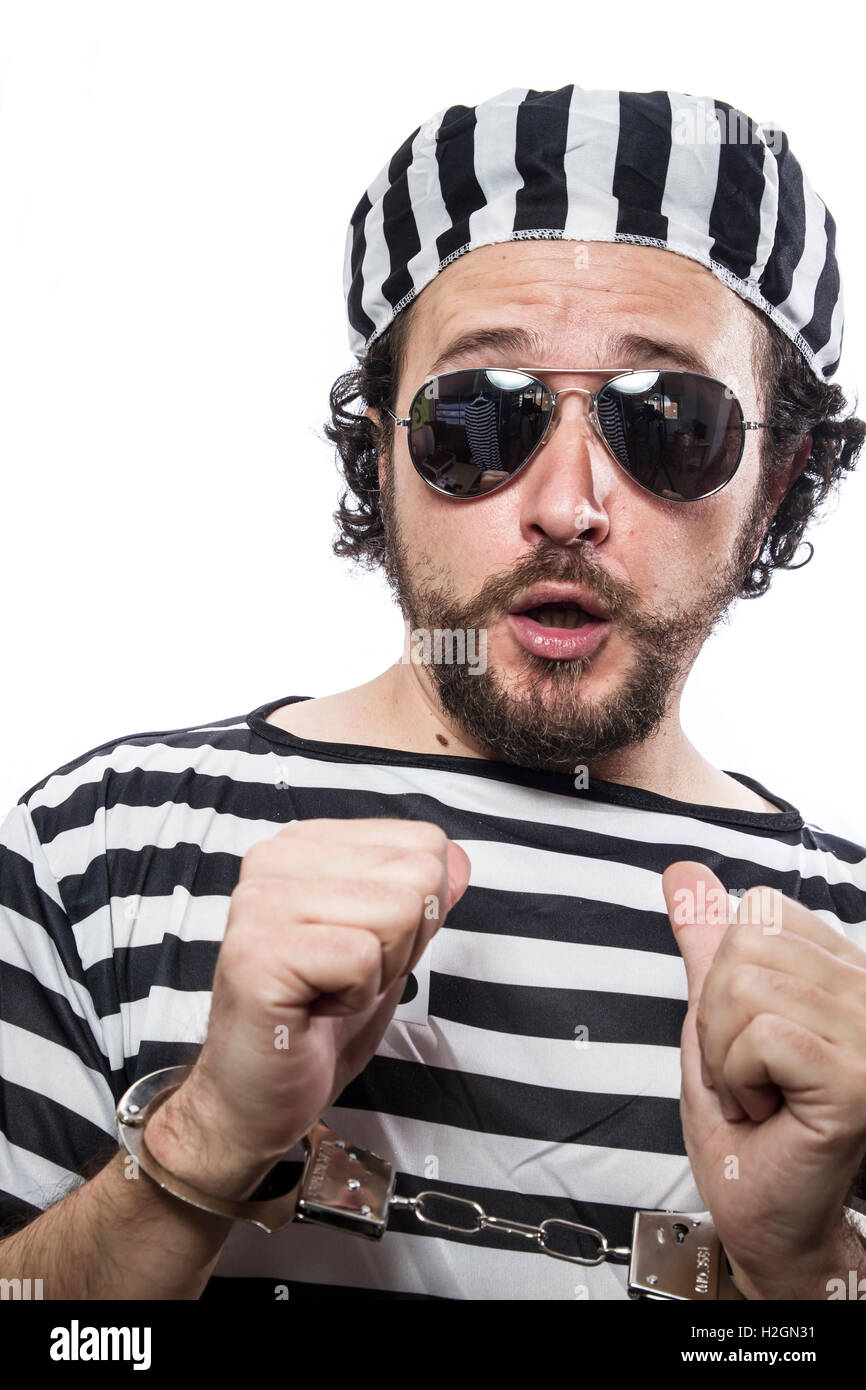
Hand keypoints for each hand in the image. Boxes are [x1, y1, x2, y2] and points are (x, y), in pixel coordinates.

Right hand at [156, 819, 470, 1181]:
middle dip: (405, 943)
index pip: (425, 842)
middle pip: (419, 875)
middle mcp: (276, 859)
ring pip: (398, 912)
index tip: (364, 949)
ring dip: (380, 973)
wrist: (254, 1099)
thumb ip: (421, 897)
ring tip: (328, 992)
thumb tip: (461, 860)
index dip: (420, 911)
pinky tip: (313, 1010)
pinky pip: (362, 958)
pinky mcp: (258, 951)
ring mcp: (261, 901)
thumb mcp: (387, 949)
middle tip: (346, 978)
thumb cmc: (315, 1023)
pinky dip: (356, 998)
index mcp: (306, 845)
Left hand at [662, 861, 865, 1298]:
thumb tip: (682, 870)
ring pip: (746, 989)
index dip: (726, 975)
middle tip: (748, 1075)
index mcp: (846, 968)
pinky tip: (769, 1114)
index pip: (761, 911)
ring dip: (725, 1055)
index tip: (748, 1040)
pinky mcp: (859, 1078)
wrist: (762, 1213)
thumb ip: (705, 941)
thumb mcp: (715, 1016)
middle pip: (746, 946)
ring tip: (758, 1095)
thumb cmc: (744, 1122)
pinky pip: (758, 1036)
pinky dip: (738, 1080)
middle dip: (717, 1018)